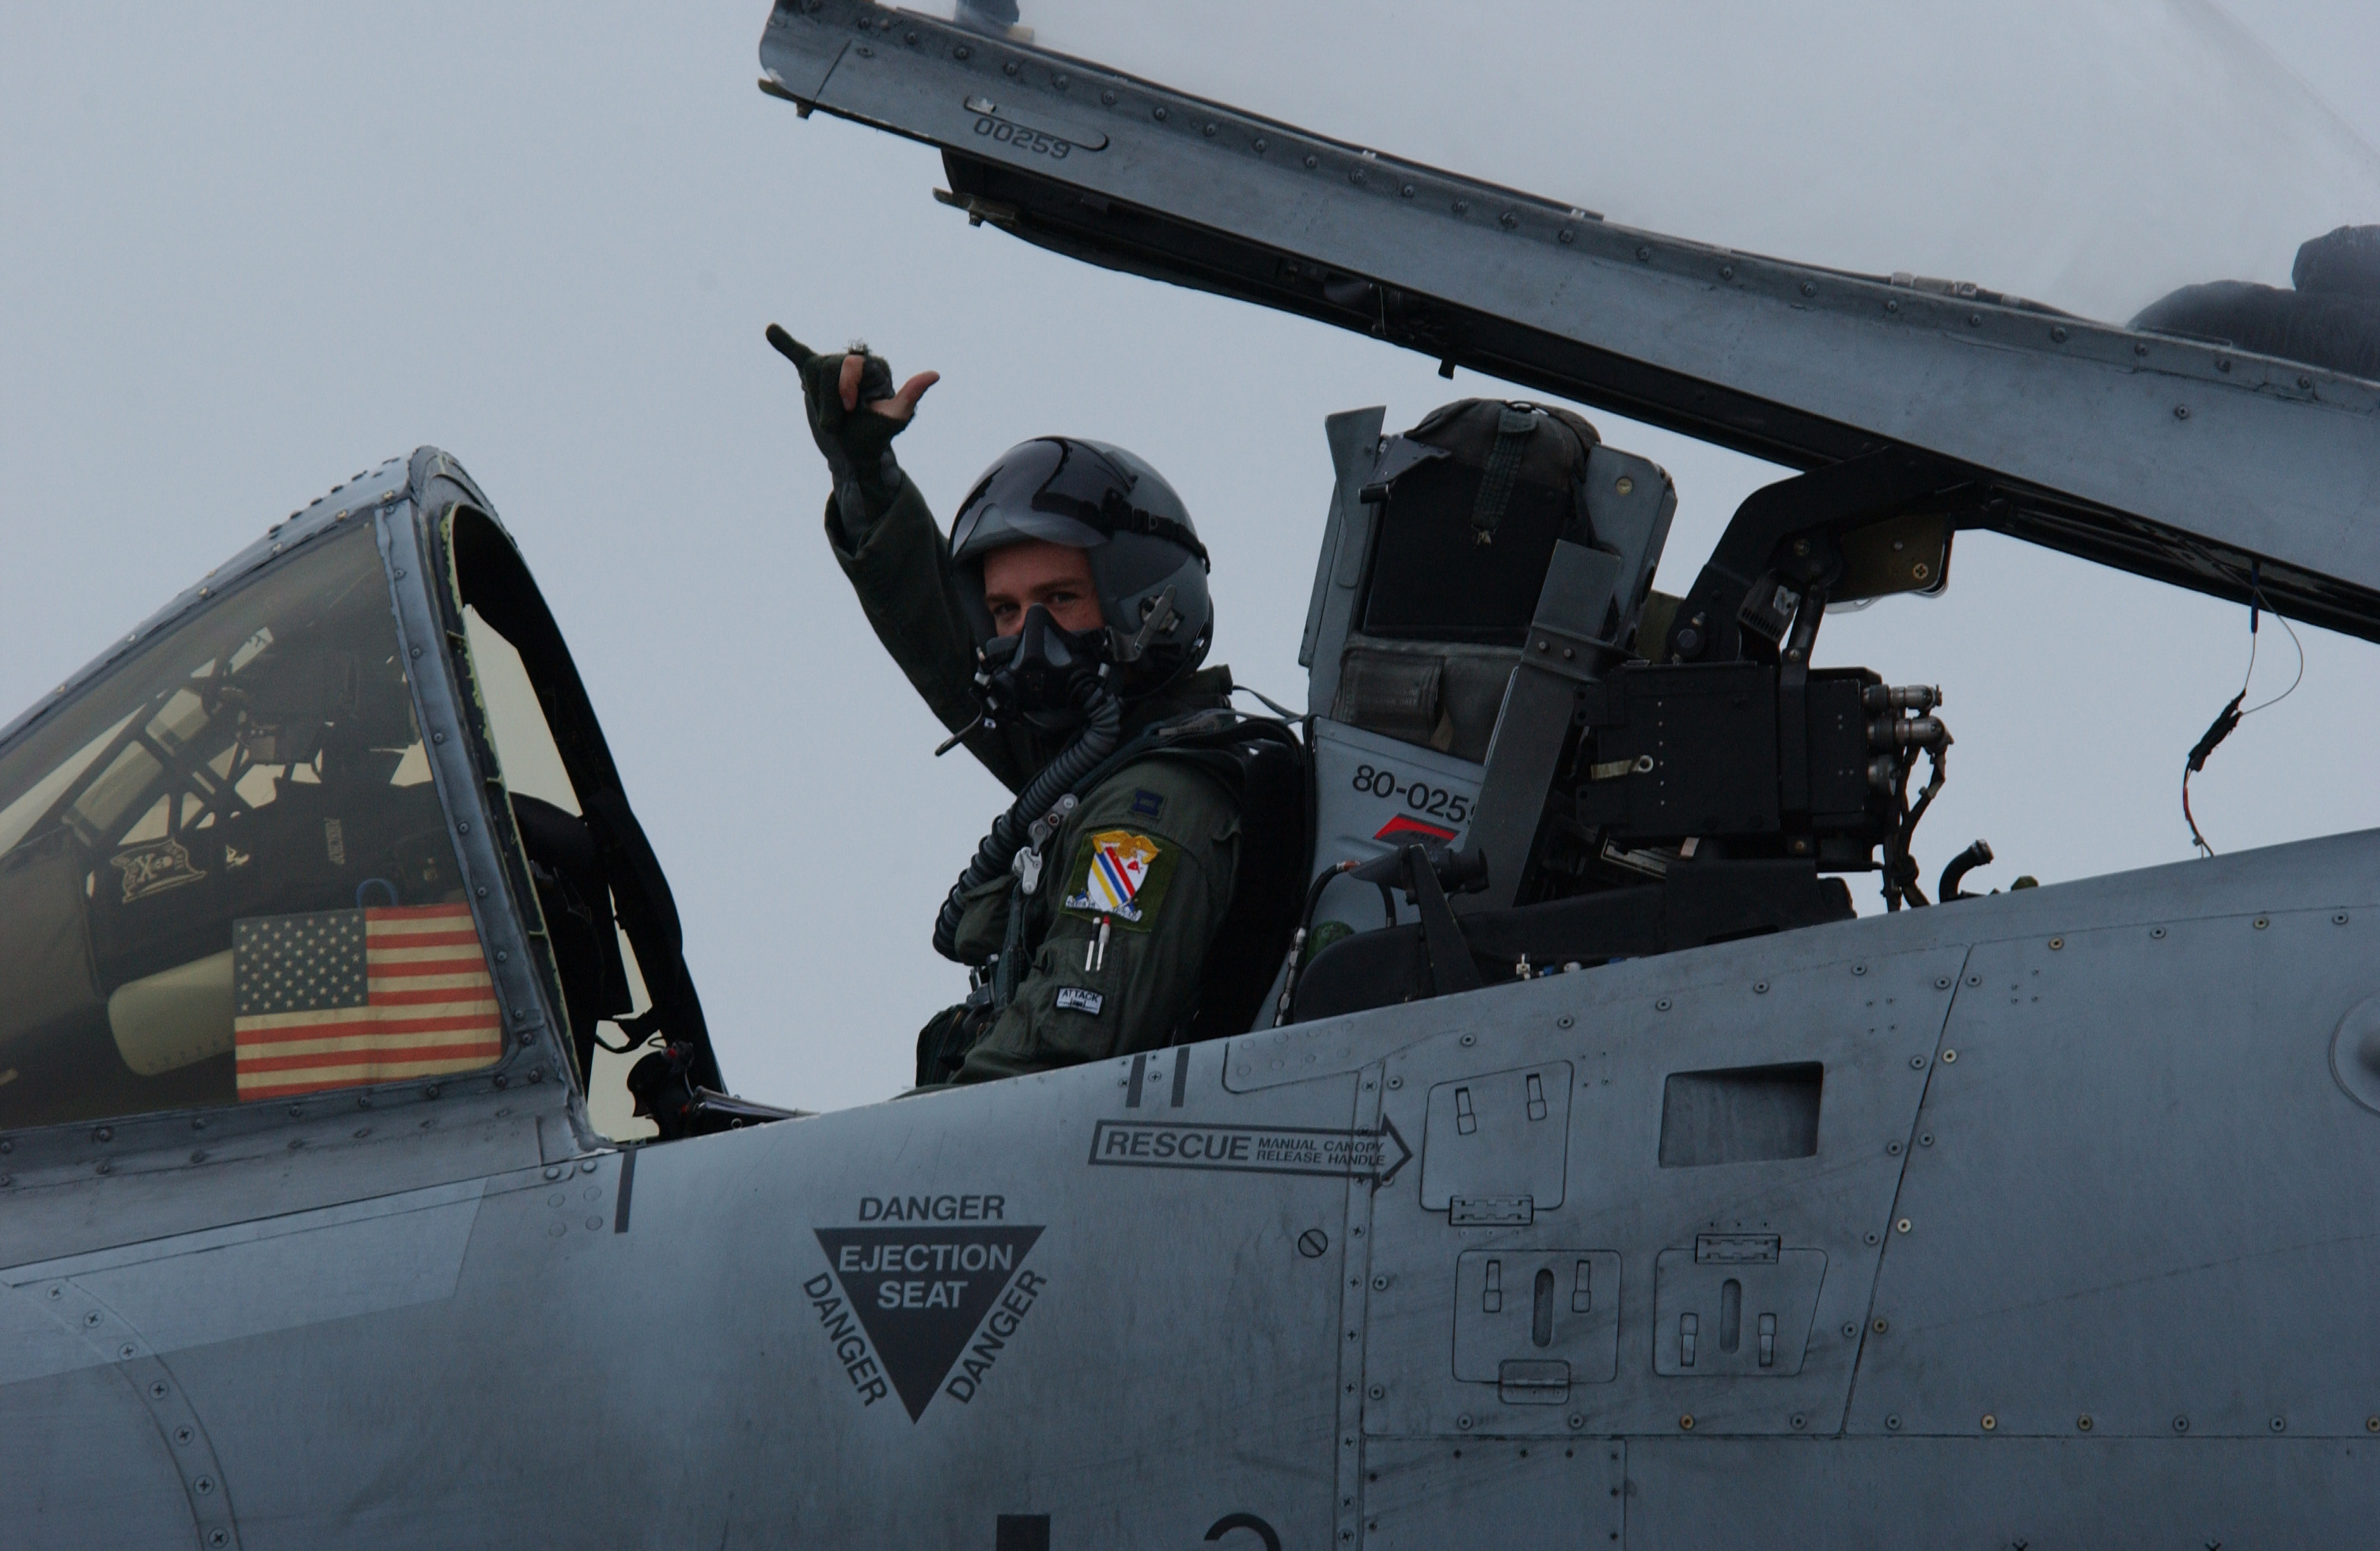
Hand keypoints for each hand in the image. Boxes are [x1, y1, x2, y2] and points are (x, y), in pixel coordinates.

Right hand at [767, 325, 938, 524]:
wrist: (853, 453)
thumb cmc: (874, 436)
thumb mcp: (893, 419)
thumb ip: (909, 396)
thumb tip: (934, 374)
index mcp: (874, 367)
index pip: (849, 364)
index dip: (844, 389)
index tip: (850, 409)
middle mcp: (853, 362)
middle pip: (826, 367)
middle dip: (828, 400)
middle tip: (836, 424)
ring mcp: (830, 368)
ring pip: (810, 370)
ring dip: (816, 400)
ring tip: (829, 417)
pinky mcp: (811, 375)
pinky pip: (796, 354)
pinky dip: (784, 344)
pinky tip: (770, 330)